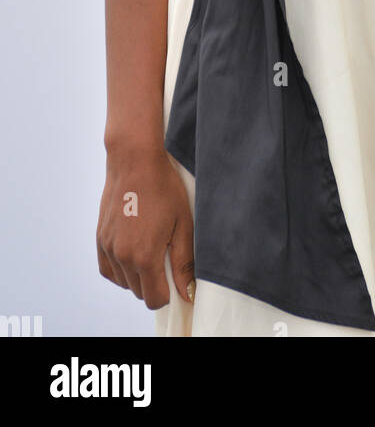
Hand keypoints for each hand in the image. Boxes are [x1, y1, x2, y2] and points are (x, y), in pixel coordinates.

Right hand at [96, 145, 194, 310]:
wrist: (135, 162)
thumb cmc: (164, 189)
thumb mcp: (183, 224)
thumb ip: (184, 263)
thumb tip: (188, 293)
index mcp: (144, 257)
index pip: (154, 299)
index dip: (168, 294)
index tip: (175, 279)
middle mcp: (122, 257)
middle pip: (139, 292)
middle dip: (154, 284)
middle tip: (166, 257)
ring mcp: (108, 248)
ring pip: (123, 282)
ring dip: (137, 276)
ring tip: (151, 250)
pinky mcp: (100, 238)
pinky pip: (108, 270)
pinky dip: (120, 269)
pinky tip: (133, 253)